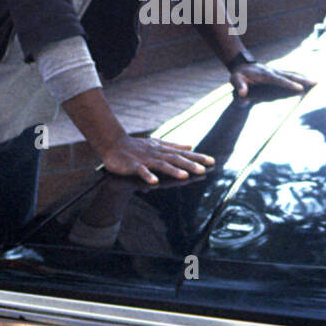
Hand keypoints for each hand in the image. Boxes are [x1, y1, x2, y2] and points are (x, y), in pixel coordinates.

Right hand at [98, 134, 213, 185]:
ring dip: (173, 170)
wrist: (114, 143)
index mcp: (163, 150)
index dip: (197, 158)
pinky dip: (148, 176)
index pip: (183, 154)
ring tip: (184, 176)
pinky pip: (141, 171)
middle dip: (189, 165)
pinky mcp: (133, 166)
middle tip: (203, 170)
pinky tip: (154, 182)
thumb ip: (174, 146)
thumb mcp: (158, 144)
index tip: (211, 161)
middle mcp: (156, 154)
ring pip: (161, 165)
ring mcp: (145, 160)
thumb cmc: (137, 146)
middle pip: (175, 159)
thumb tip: (191, 146)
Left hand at [230, 62, 312, 98]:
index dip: (289, 84)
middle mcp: (272, 71)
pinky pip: (290, 74)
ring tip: (316, 81)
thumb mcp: (235, 79)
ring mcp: (276, 71)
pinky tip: (307, 79)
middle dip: (302, 79)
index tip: (299, 88)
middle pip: (289, 75)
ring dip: (303, 77)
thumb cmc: (238, 75)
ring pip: (291, 74)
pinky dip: (299, 76)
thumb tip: (243, 93)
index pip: (279, 80)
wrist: (241, 65)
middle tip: (315, 82)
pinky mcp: (277, 73)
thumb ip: (239, 86)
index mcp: (264, 74)